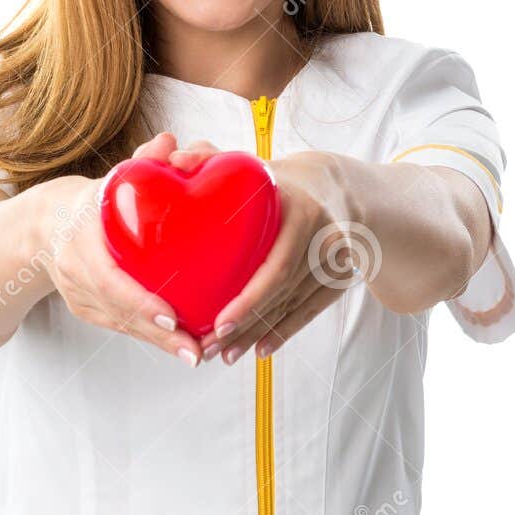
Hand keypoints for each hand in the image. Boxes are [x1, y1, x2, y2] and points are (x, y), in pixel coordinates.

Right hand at [41, 134, 204, 364]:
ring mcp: (78, 295)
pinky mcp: (85, 309)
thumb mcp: (110, 180)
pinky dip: (150, 336)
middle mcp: (74, 272)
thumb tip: (171, 143)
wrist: (41, 225)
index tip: (170, 315)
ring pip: (122, 326)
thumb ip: (142, 163)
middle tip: (196, 349)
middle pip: (119, 312)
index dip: (138, 301)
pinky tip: (181, 345)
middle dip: (158, 335)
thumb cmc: (88, 200)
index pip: (107, 278)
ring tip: (197, 353)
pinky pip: (121, 327)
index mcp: (78, 238)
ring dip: (160, 342)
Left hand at [192, 148, 371, 362]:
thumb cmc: (280, 180)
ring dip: (258, 334)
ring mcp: (337, 261)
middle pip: (282, 293)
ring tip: (223, 355)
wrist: (335, 188)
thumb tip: (173, 160)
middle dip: (245, 325)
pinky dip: (284, 332)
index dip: (249, 299)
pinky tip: (258, 350)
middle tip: (209, 348)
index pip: (276, 265)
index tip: (218, 323)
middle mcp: (325, 236)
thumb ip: (211, 159)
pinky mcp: (341, 278)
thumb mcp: (252, 165)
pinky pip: (311, 311)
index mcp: (302, 210)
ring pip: (293, 306)